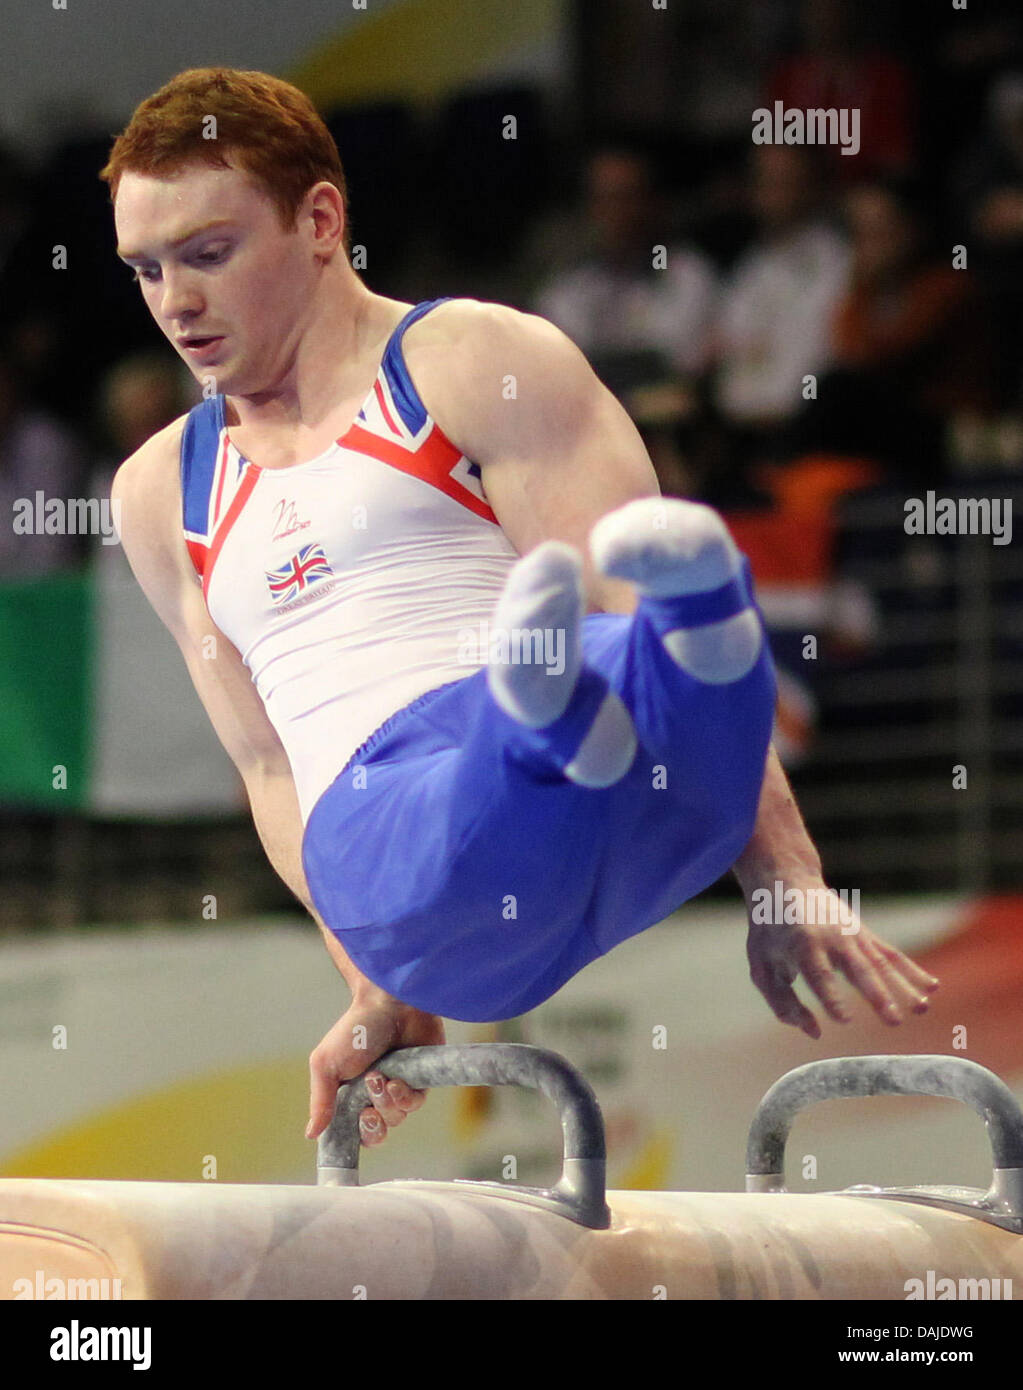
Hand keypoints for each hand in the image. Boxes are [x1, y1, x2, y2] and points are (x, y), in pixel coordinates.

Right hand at [306, 991, 445, 1144]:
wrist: (390, 1003)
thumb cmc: (356, 1029)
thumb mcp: (326, 1063)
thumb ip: (320, 1100)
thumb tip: (311, 1133)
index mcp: (349, 1093)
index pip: (351, 1131)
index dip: (354, 1137)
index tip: (352, 1131)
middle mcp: (374, 1094)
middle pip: (376, 1133)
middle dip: (372, 1126)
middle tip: (367, 1110)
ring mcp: (398, 1088)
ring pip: (396, 1119)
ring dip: (387, 1103)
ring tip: (380, 1077)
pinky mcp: (420, 1080)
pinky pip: (414, 1105)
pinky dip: (405, 1097)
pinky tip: (397, 1080)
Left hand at [745, 881, 938, 1038]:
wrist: (787, 882)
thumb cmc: (771, 931)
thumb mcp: (762, 965)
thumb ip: (783, 1003)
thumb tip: (815, 1033)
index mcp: (803, 945)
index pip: (819, 974)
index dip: (831, 997)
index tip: (843, 1019)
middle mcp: (833, 938)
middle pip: (858, 969)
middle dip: (876, 995)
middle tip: (893, 1020)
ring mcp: (853, 935)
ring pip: (881, 963)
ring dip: (902, 987)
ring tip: (921, 1008)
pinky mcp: (865, 935)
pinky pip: (891, 954)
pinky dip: (911, 970)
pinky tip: (931, 987)